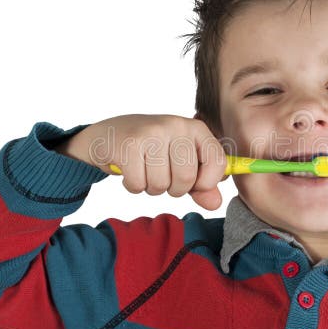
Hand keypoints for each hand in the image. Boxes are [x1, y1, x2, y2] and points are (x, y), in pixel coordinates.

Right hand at [60, 114, 227, 209]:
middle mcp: (176, 125)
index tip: (193, 182)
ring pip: (161, 184)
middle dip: (173, 188)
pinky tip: (130, 169)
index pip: (218, 163)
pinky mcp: (129, 144)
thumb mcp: (181, 163)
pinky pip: (138, 184)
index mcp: (196, 128)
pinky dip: (133, 185)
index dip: (205, 182)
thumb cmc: (151, 150)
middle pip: (187, 179)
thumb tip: (216, 203)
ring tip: (144, 170)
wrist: (109, 135)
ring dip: (151, 187)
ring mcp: (152, 133)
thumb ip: (201, 185)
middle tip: (162, 175)